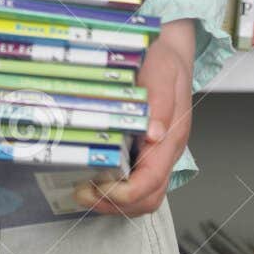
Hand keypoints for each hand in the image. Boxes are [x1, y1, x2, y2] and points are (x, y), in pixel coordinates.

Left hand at [73, 19, 193, 216]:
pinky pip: (137, 181)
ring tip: (84, 191)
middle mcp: (167, 150)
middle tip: (81, 194)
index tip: (98, 189)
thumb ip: (160, 101)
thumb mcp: (161, 69)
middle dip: (114, 204)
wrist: (170, 49)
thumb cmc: (164, 58)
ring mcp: (158, 153)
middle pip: (147, 198)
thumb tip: (154, 133)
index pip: (151, 181)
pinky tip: (94, 178)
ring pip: (143, 195)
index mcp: (171, 136)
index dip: (124, 194)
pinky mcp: (149, 150)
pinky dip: (115, 189)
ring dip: (114, 201)